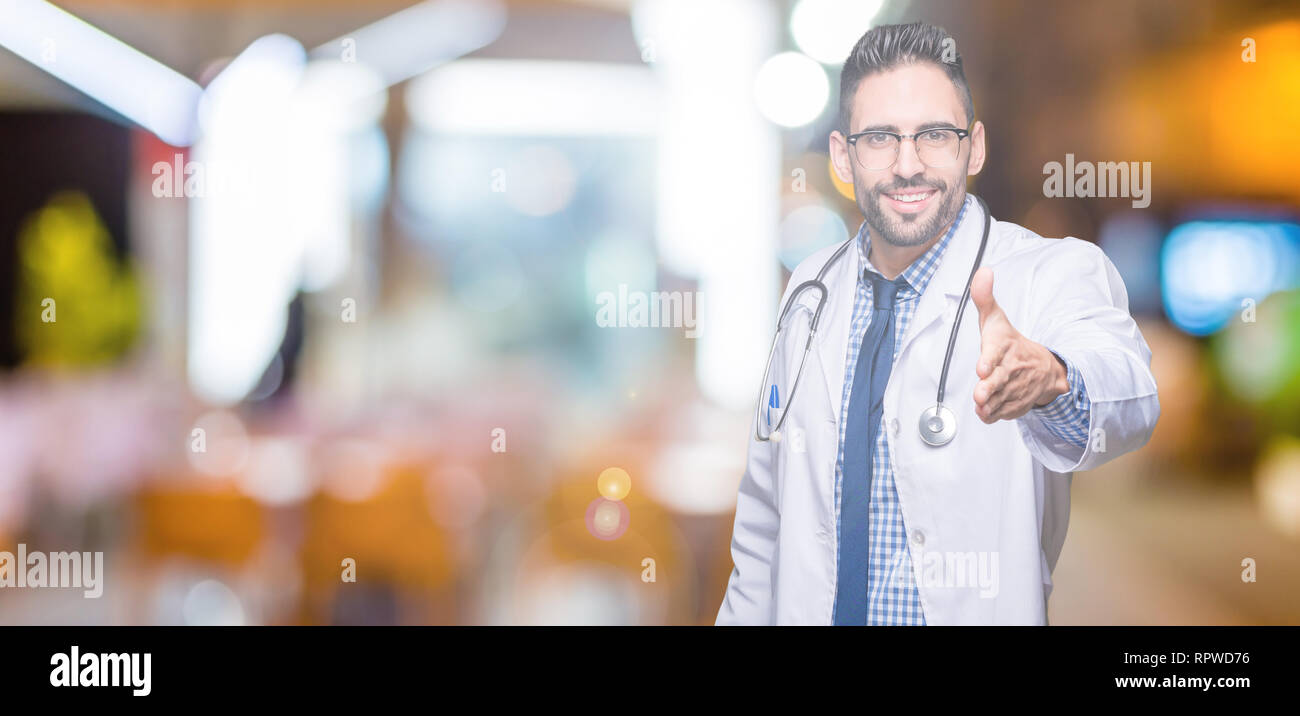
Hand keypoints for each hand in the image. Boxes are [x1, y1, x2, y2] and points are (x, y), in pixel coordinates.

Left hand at [970, 267, 1068, 422]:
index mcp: (1005, 346)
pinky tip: (987, 411)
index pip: (996, 351)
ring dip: (990, 405)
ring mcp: (1015, 388)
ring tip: (982, 405)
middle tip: (980, 394)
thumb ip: (984, 298)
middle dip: (989, 388)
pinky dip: (994, 414)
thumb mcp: (997, 319)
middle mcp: (1012, 368)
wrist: (1044, 368)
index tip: (982, 368)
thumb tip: (983, 271)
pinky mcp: (1016, 404)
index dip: (989, 360)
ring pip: (999, 400)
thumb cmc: (1011, 343)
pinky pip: (1003, 413)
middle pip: (999, 380)